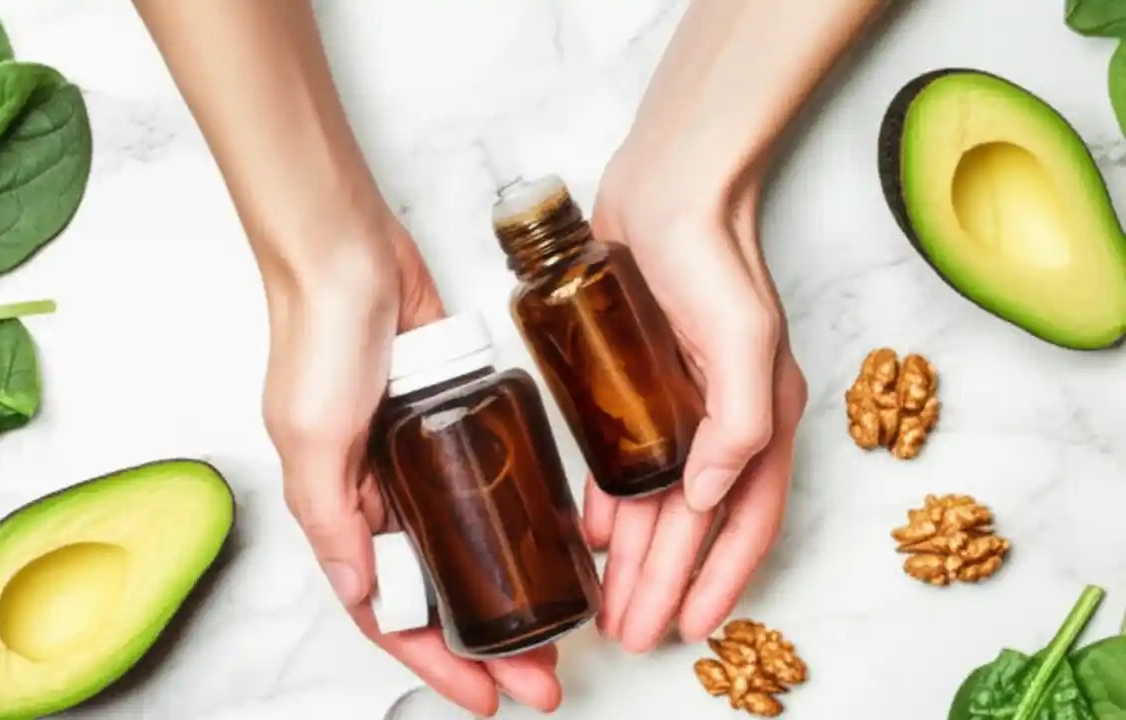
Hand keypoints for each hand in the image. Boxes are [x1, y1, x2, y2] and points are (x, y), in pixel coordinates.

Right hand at [262, 216, 563, 716]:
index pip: (391, 610)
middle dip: (487, 640)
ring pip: (468, 541)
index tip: (489, 697)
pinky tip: (551, 538)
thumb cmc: (318, 337)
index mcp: (340, 509)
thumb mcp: (314, 438)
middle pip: (438, 586)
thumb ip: (336, 521)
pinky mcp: (453, 414)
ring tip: (560, 620)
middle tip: (545, 676)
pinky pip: (485, 478)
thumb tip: (365, 594)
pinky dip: (513, 514)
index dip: (437, 661)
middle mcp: (379, 491)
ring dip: (508, 585)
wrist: (349, 248)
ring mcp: (419, 454)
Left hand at [582, 146, 808, 653]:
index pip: (745, 521)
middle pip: (695, 525)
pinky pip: (627, 458)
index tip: (688, 628)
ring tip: (614, 603)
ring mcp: (682, 401)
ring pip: (659, 500)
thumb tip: (709, 497)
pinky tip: (595, 531)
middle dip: (667, 584)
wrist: (668, 184)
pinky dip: (613, 499)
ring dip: (640, 555)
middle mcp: (726, 418)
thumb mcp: (743, 339)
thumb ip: (736, 424)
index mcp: (762, 417)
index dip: (720, 580)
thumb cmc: (712, 254)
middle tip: (634, 635)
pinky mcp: (639, 380)